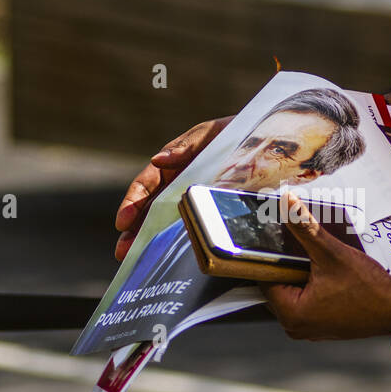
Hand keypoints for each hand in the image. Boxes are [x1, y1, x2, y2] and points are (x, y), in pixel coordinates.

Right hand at [113, 115, 234, 260]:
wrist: (267, 140)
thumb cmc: (233, 132)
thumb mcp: (209, 134)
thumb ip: (186, 146)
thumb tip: (158, 160)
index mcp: (173, 165)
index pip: (146, 184)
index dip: (133, 202)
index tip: (123, 221)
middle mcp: (178, 185)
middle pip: (150, 209)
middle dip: (134, 230)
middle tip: (122, 250)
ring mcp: (193, 201)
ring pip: (166, 222)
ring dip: (149, 241)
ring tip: (134, 258)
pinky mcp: (211, 213)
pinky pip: (193, 228)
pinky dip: (179, 243)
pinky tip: (171, 259)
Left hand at [259, 192, 390, 340]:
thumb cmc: (369, 289)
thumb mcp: (332, 253)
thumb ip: (304, 228)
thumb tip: (288, 203)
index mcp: (291, 313)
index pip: (265, 279)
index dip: (273, 259)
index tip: (282, 244)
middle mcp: (295, 327)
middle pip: (277, 287)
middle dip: (289, 268)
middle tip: (308, 256)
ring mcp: (308, 329)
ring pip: (292, 294)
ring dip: (301, 277)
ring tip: (319, 266)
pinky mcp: (320, 326)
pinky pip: (306, 303)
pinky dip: (311, 289)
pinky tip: (326, 278)